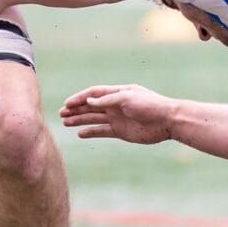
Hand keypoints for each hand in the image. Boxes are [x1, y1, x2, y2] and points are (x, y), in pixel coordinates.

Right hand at [60, 83, 175, 144]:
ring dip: (80, 120)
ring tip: (65, 123)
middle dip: (76, 109)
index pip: (94, 94)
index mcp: (118, 93)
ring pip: (94, 118)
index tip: (67, 104)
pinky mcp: (121, 131)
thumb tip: (89, 100)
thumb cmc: (150, 105)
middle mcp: (116, 105)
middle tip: (61, 114)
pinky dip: (91, 132)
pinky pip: (102, 131)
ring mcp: (118, 118)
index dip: (80, 98)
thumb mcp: (127, 99)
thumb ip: (107, 100)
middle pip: (91, 106)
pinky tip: (79, 133)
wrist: (167, 121)